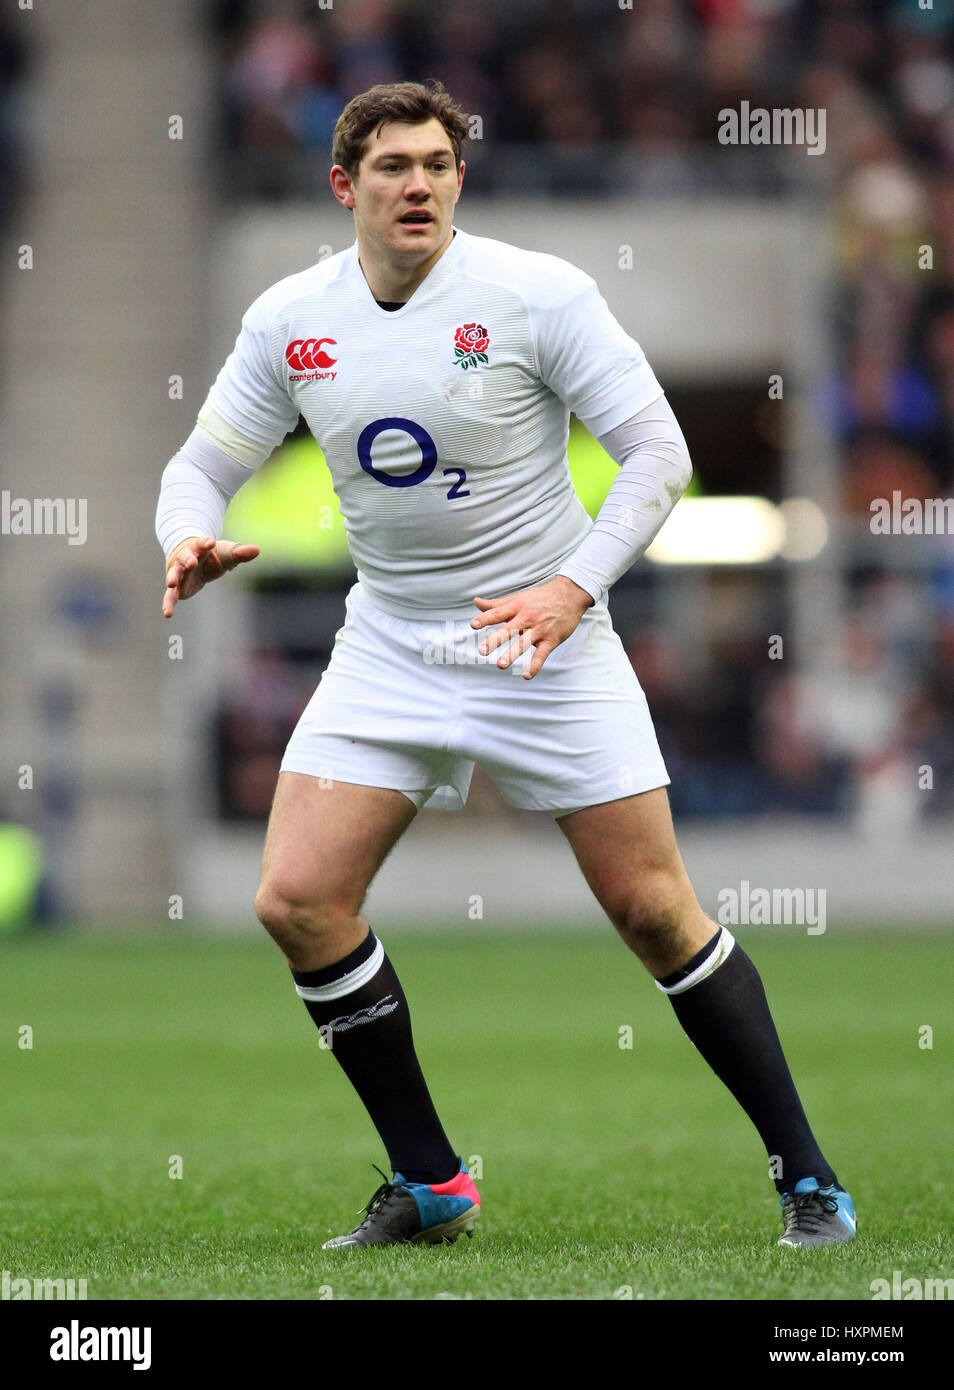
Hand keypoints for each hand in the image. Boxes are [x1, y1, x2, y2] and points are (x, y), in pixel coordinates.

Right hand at [162, 534, 259, 617]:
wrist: (194, 559)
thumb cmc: (213, 555)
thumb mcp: (227, 554)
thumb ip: (240, 553)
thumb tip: (258, 550)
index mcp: (200, 547)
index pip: (202, 543)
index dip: (205, 542)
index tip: (209, 542)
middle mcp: (186, 557)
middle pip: (186, 557)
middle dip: (188, 559)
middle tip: (192, 562)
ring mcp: (179, 572)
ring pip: (174, 574)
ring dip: (173, 577)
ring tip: (171, 583)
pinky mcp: (177, 587)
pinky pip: (171, 595)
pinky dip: (168, 603)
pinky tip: (167, 613)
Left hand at [470, 575, 593, 678]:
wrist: (570, 595)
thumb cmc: (541, 597)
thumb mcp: (518, 598)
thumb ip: (496, 604)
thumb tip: (476, 602)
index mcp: (517, 607)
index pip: (498, 613)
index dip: (485, 619)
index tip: (473, 625)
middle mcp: (527, 618)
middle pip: (509, 630)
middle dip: (495, 640)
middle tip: (482, 650)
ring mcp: (539, 630)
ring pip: (524, 643)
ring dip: (512, 653)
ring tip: (501, 665)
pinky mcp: (551, 640)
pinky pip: (541, 654)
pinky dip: (535, 665)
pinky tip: (526, 675)